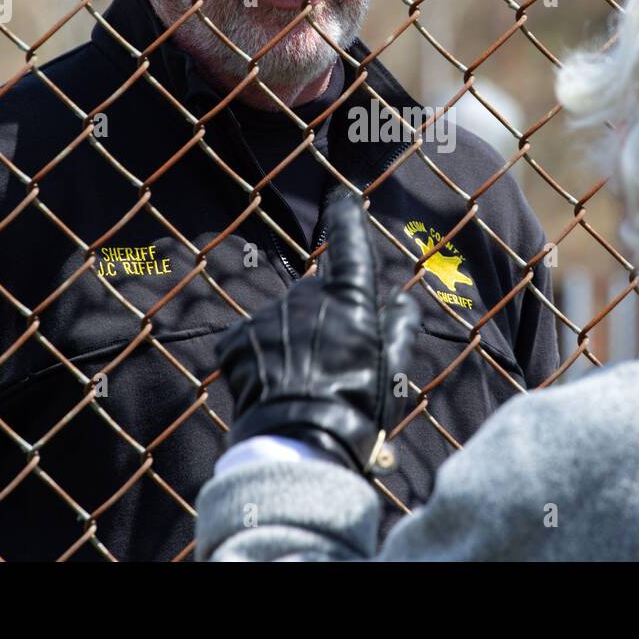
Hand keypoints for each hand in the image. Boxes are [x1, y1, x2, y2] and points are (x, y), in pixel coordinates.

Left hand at [216, 194, 419, 472]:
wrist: (300, 440)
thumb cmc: (357, 403)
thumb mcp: (392, 366)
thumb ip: (399, 326)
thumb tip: (401, 300)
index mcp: (349, 298)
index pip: (351, 246)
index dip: (348, 221)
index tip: (345, 199)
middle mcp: (307, 296)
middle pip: (316, 294)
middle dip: (324, 317)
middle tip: (333, 361)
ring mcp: (269, 316)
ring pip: (284, 318)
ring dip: (293, 339)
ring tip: (303, 382)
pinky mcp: (237, 338)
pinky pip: (253, 340)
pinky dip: (262, 357)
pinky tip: (274, 385)